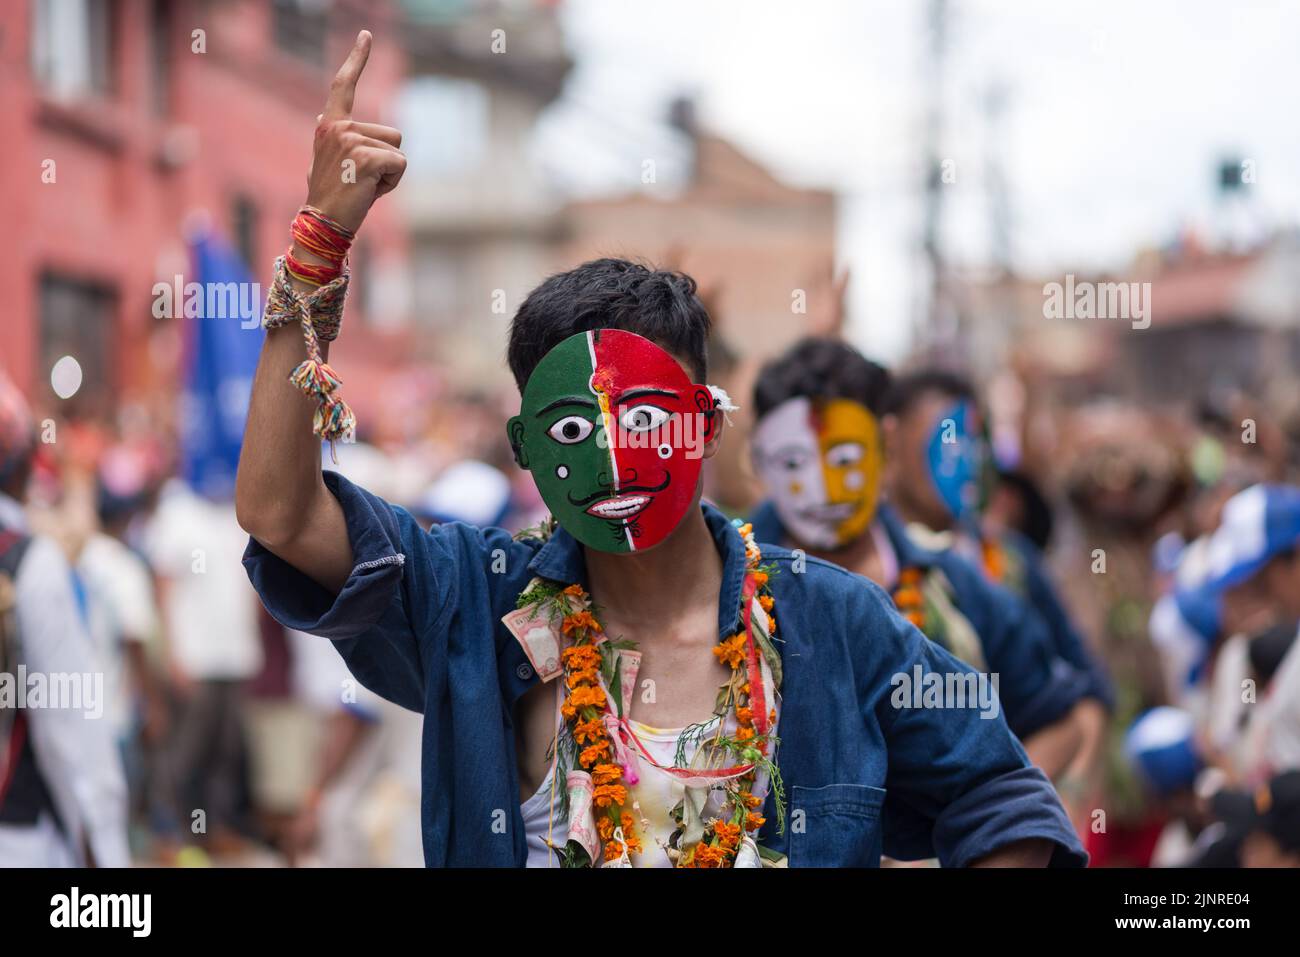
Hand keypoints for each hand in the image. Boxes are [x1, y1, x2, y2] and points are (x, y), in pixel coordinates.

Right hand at [304, 30, 405, 235]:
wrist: (322, 224)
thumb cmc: (332, 197)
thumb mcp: (329, 161)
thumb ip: (335, 139)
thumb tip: (325, 120)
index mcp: (329, 125)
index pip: (343, 85)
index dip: (357, 58)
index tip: (367, 35)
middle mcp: (338, 127)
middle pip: (392, 134)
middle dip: (386, 160)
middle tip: (360, 180)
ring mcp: (351, 140)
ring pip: (397, 150)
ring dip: (390, 172)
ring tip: (364, 186)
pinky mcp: (366, 157)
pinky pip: (400, 166)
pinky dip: (393, 183)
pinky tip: (370, 192)